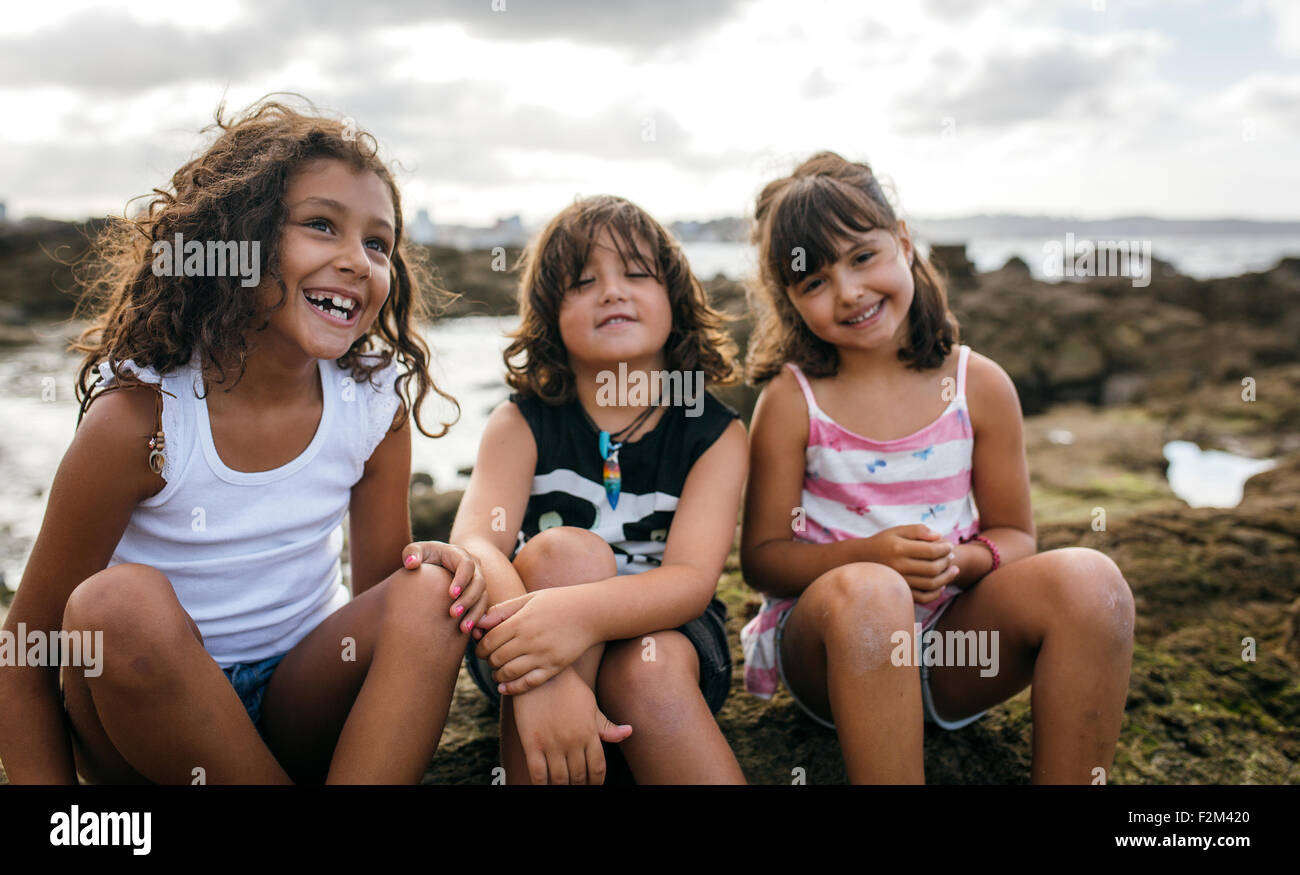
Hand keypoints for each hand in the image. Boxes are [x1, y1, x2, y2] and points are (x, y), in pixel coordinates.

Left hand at [401, 541, 487, 633]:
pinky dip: (478, 621)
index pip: (467, 565)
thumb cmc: (425, 556)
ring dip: (475, 613)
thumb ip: (411, 552)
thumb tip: (412, 564)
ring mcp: (477, 583)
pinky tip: (471, 634)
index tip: (451, 594)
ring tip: (462, 628)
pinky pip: (483, 609)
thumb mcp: (416, 550)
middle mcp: (474, 569)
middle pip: (479, 583)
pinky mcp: (478, 596)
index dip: (462, 579)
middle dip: (468, 599)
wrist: (438, 563)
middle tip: (453, 614)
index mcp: (460, 555)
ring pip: (483, 598)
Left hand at [474, 587, 596, 694]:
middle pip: (496, 658)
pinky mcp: (554, 667)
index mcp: (521, 621)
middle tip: (490, 659)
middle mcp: (530, 639)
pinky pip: (528, 683)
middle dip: (488, 660)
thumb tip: (478, 623)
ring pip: (508, 673)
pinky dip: (512, 688)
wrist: (592, 612)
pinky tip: (504, 687)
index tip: (481, 648)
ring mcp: (543, 655)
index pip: (489, 641)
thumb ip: (503, 610)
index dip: (480, 647)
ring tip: (497, 672)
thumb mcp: (529, 598)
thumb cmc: (558, 602)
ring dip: (497, 675)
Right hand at [511, 668, 632, 784]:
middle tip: (577, 786)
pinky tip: (544, 784)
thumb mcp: (591, 704)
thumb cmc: (568, 688)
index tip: (593, 785)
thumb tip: (629, 732)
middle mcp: (572, 741)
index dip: (596, 782)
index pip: (597, 768)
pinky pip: (538, 773)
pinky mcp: (532, 743)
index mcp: (589, 733)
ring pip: (560, 779)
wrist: (541, 674)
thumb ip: (606, 725)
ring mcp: (552, 743)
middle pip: (579, 776)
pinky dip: (542, 784)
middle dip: (580, 785)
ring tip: (563, 786)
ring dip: (563, 786)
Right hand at [863, 524, 958, 604]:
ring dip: (947, 577)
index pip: (931, 550)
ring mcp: (899, 581)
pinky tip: (941, 585)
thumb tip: (939, 536)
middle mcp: (899, 566)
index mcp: (899, 548)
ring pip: (931, 584)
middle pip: (933, 568)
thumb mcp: (898, 530)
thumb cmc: (884, 542)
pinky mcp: (900, 592)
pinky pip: (923, 598)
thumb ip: (918, 530)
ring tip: (953, 569)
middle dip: (947, 562)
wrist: (861, 560)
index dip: (945, 548)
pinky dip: (936, 593)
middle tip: (951, 556)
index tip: (949, 545)